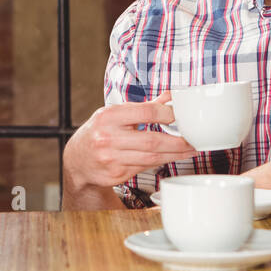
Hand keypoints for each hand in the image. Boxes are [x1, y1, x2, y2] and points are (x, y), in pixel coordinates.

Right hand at [64, 91, 198, 189]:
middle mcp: (108, 137)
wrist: (77, 160)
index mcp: (108, 116)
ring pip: (151, 157)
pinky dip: (160, 162)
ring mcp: (111, 158)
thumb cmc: (99, 132)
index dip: (166, 113)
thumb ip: (143, 107)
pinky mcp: (116, 174)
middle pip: (152, 140)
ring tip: (190, 150)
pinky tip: (172, 158)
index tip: (180, 115)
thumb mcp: (115, 114)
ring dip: (174, 155)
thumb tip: (171, 96)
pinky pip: (144, 168)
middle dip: (177, 142)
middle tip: (194, 140)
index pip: (145, 112)